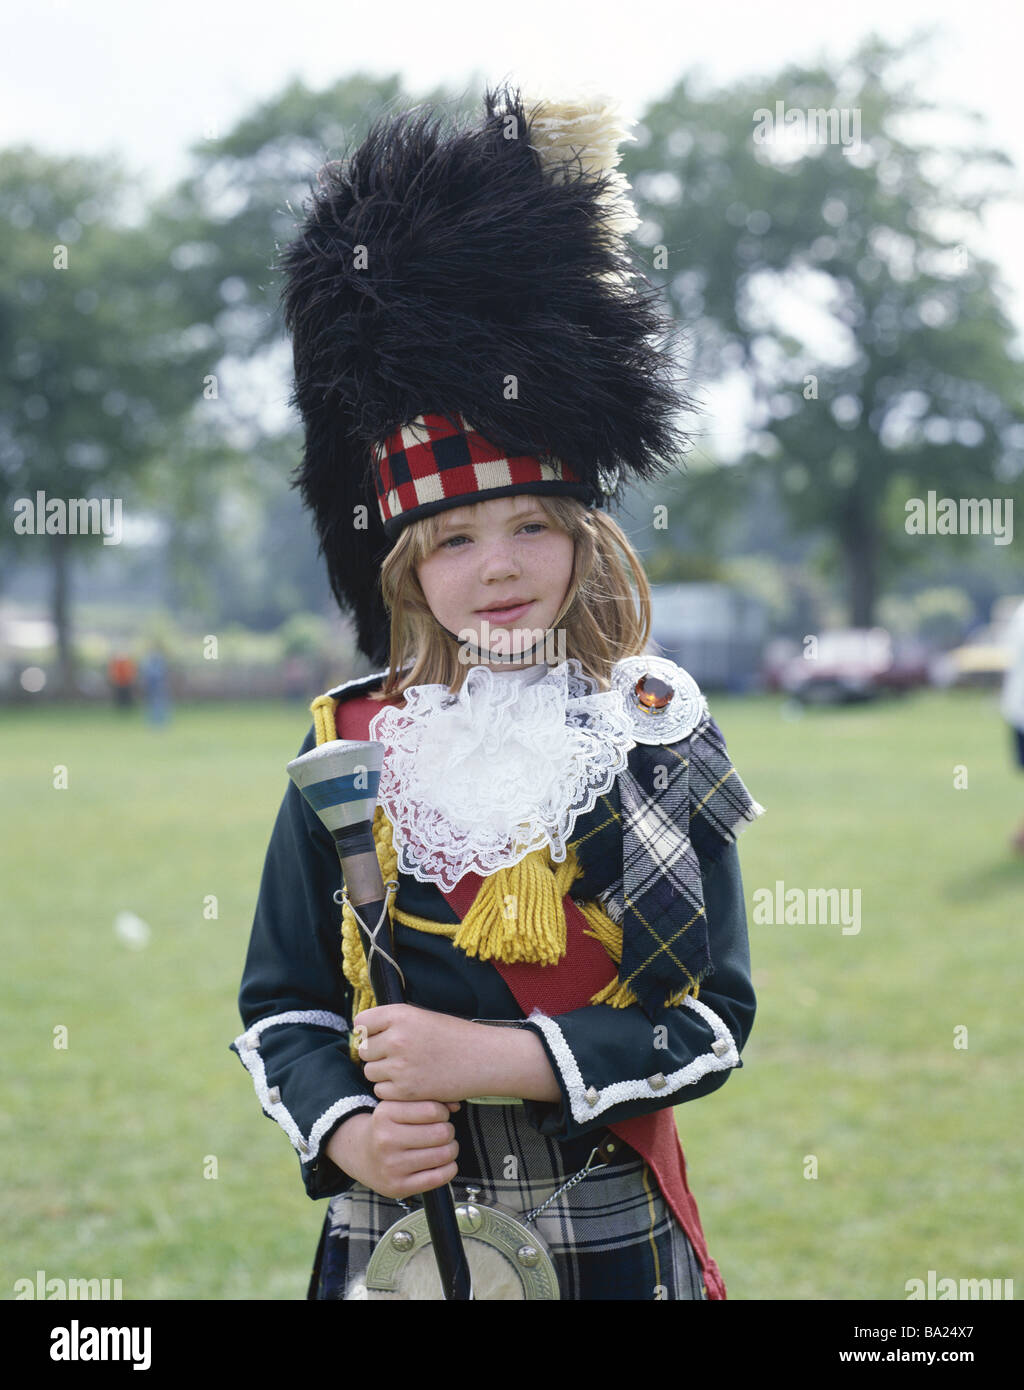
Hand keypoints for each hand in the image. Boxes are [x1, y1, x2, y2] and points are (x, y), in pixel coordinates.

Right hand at [326, 1100, 459, 1198]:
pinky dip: (449, 1169)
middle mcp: (386, 1140)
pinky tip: (443, 1163)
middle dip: (449, 1131)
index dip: (443, 1112)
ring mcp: (392, 1166)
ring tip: (444, 1147)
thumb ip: (427, 1100)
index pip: (432, 1110)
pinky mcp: (399, 1187)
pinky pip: (439, 1177)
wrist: (360, 1155)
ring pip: (443, 1155)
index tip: (439, 1116)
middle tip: (443, 1132)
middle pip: (441, 1133)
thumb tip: (456, 1106)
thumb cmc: (387, 1127)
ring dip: (451, 1149)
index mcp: (385, 1114)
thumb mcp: (398, 1106)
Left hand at [354, 1003, 481, 1102]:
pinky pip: (381, 1091)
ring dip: (383, 1073)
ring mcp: (400, 1066)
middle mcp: (396, 1038)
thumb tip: (363, 1033)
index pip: (361, 1022)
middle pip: (363, 1050)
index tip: (377, 1036)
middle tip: (396, 1056)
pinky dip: (392, 1090)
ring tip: (406, 1069)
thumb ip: (394, 1023)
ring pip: (370, 1072)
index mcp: (400, 1015)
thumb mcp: (423, 1017)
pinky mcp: (406, 1090)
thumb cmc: (455, 1036)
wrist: (483, 1059)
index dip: (368, 1030)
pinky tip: (411, 1083)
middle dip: (375, 1054)